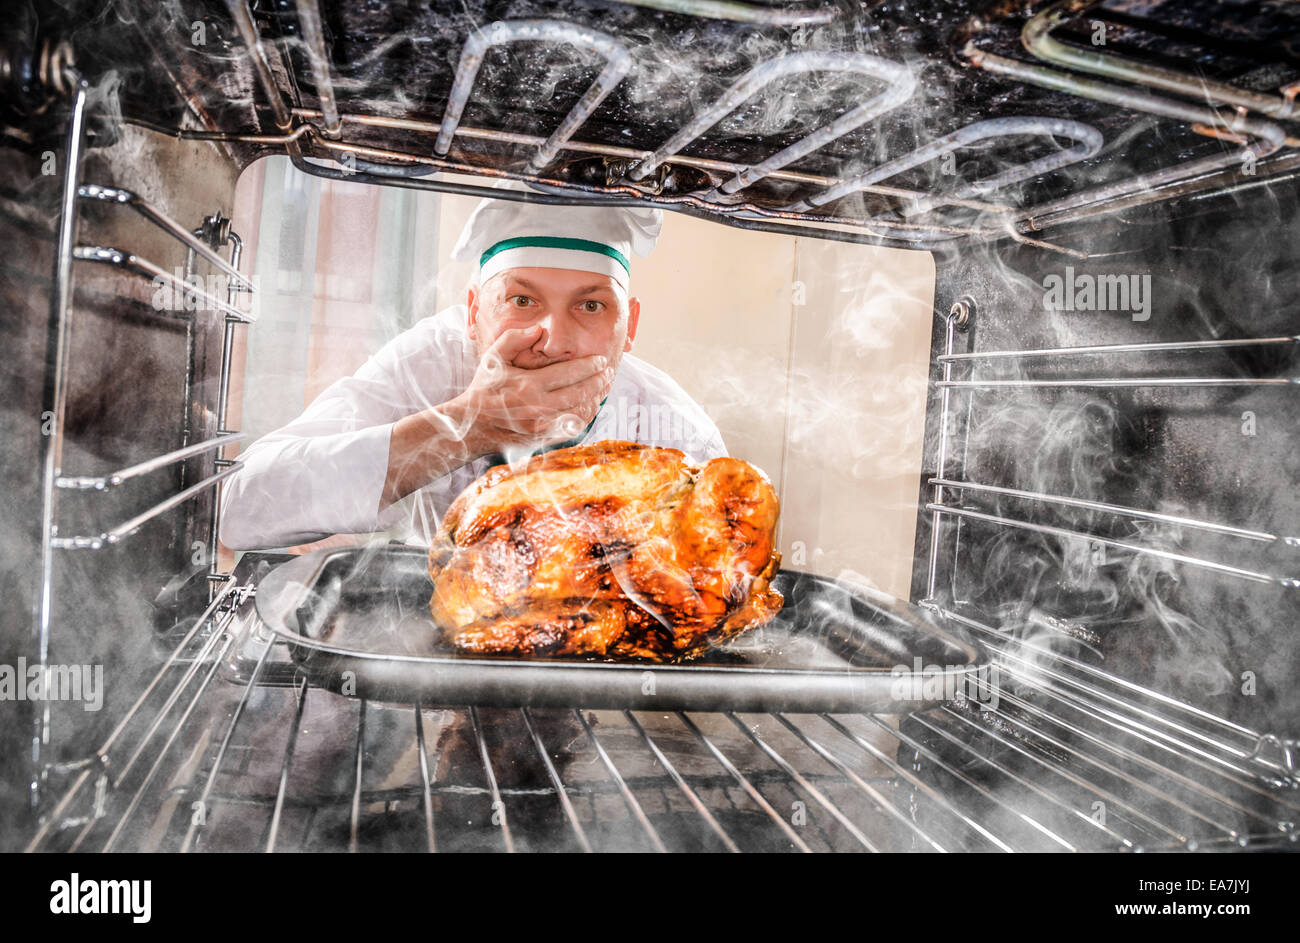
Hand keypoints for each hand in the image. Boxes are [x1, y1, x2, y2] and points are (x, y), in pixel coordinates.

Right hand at [452, 325, 614, 456]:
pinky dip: (586, 416)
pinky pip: (573, 428)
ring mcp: (541, 426)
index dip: (590, 366)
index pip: (569, 373)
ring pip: (581, 412)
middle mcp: (537, 407)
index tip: (601, 360)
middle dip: (599, 381)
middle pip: (581, 392)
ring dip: (597, 398)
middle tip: (608, 372)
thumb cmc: (484, 388)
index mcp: (528, 385)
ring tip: (604, 387)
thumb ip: (514, 338)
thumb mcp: (493, 358)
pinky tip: (591, 406)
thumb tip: (539, 330)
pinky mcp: (543, 439)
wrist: (473, 425)